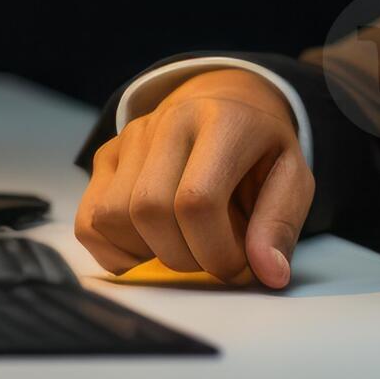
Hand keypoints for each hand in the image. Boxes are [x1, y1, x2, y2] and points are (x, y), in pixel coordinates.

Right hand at [75, 68, 313, 287]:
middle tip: (211, 259)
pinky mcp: (107, 156)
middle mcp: (170, 120)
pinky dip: (112, 251)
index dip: (215, 251)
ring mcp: (132, 136)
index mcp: (223, 122)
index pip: (197, 200)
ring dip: (148, 253)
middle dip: (183, 257)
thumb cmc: (260, 150)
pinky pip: (88, 221)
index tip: (237, 265)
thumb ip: (280, 224)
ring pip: (111, 216)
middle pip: (149, 209)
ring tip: (184, 245)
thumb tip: (270, 273)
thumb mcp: (291, 179)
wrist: (228, 105)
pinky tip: (148, 248)